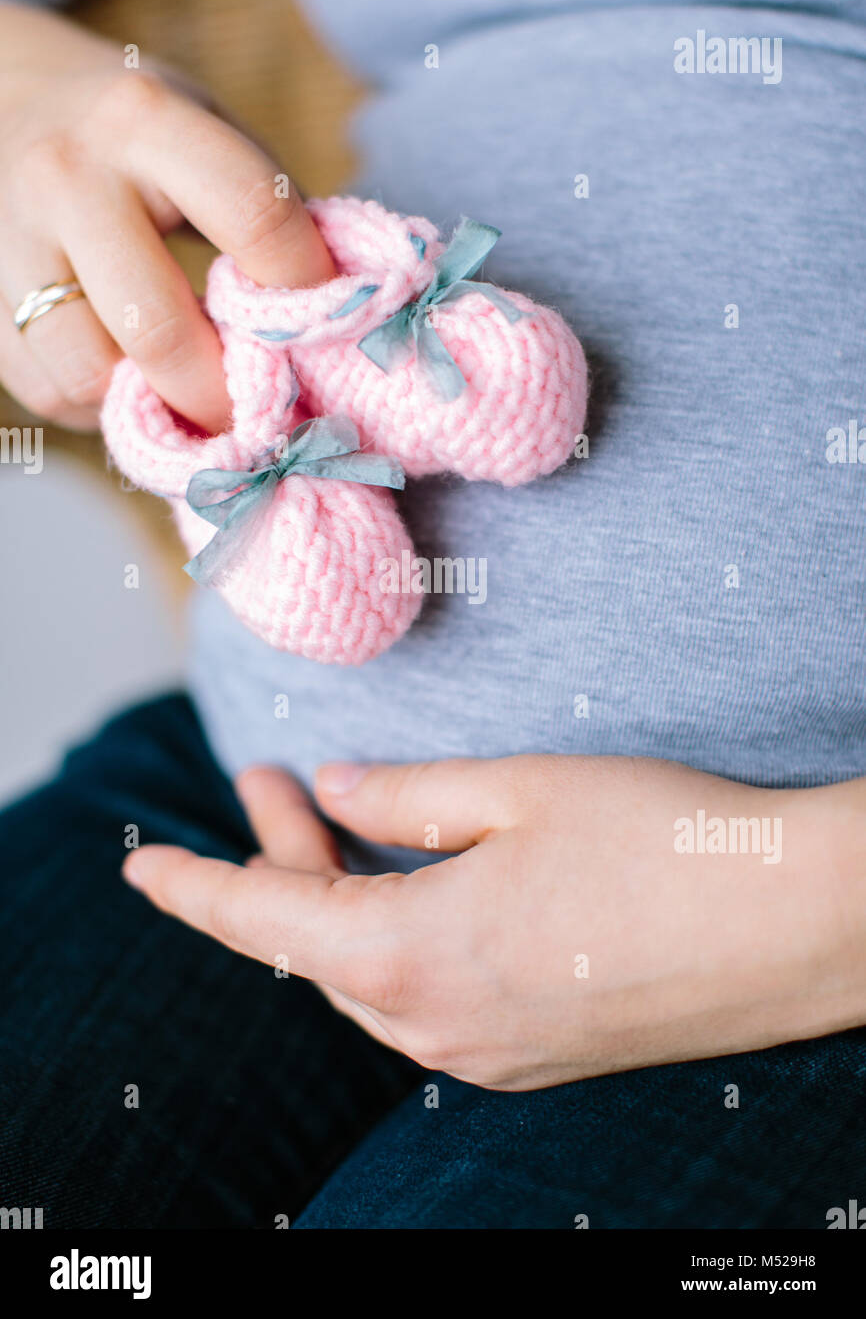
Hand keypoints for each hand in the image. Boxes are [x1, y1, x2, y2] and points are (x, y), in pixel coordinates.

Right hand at [0, 3, 333, 431]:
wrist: (2, 97)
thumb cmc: (137, 135)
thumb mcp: (206, 134)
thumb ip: (265, 215)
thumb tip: (334, 324)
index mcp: (147, 122)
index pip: (253, 219)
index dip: (305, 295)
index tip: (329, 335)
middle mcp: (67, 178)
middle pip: (159, 330)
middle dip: (222, 397)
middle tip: (258, 417)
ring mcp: (8, 240)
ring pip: (89, 376)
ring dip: (152, 408)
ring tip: (188, 400)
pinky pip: (47, 389)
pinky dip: (99, 407)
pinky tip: (127, 381)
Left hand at [122, 756, 865, 1089]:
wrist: (794, 924)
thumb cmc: (659, 840)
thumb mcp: (516, 792)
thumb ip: (405, 797)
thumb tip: (334, 789)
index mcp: (411, 955)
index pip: (260, 921)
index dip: (194, 887)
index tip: (140, 866)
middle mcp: (435, 1026)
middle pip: (314, 946)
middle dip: (282, 861)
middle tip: (276, 779)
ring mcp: (484, 1054)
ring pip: (367, 977)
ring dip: (337, 901)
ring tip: (336, 820)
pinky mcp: (530, 1056)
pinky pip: (425, 1001)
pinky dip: (393, 939)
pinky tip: (412, 887)